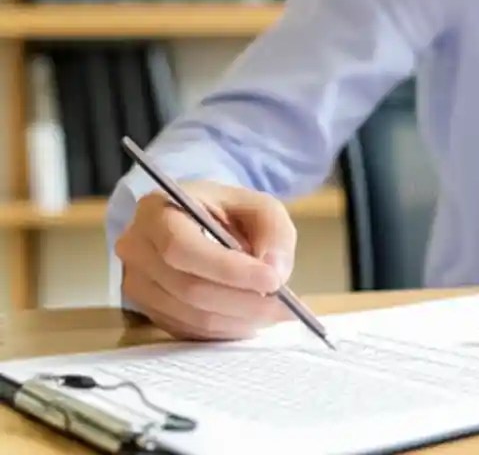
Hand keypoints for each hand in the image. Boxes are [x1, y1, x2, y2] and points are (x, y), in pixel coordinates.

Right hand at [113, 181, 296, 340]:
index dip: (228, 270)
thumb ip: (273, 231)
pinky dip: (225, 329)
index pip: (183, 248)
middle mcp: (137, 248)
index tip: (272, 281)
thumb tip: (276, 271)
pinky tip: (250, 319)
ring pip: (190, 314)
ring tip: (273, 312)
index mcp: (157, 211)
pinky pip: (188, 330)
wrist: (195, 223)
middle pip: (188, 287)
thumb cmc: (225, 211)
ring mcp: (136, 283)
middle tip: (285, 306)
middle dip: (243, 301)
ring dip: (239, 319)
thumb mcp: (258, 206)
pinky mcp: (147, 310)